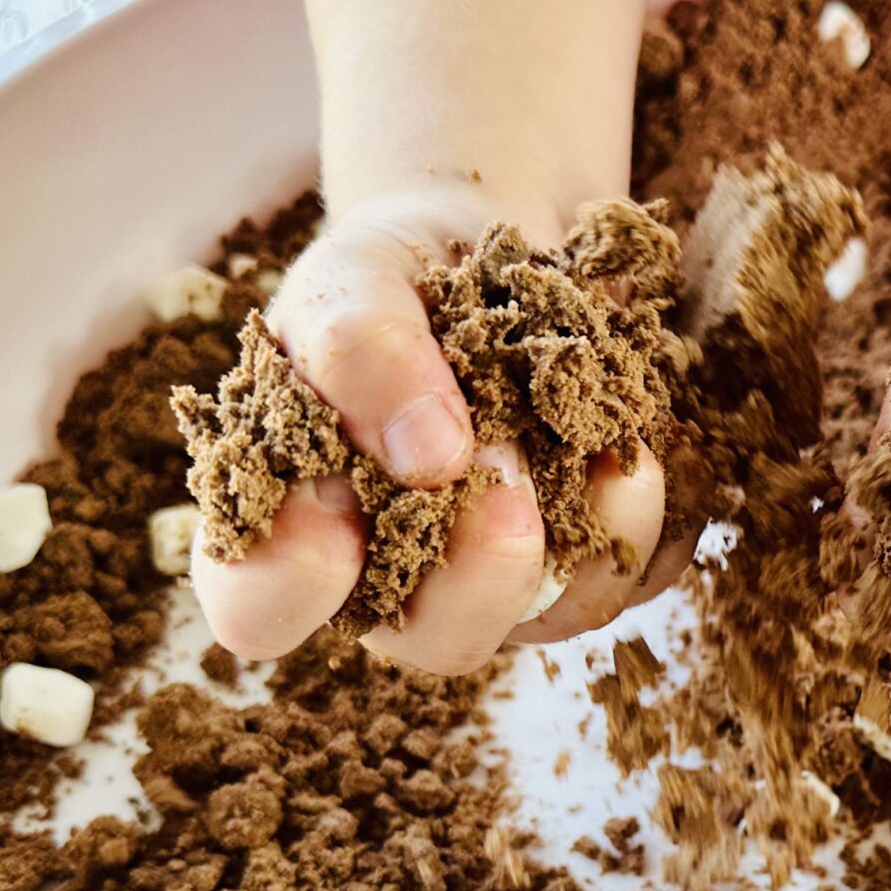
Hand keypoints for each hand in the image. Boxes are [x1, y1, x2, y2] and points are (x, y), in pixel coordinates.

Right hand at [192, 189, 681, 674]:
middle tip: (500, 480)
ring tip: (584, 447)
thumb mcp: (355, 278)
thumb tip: (427, 455)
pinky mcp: (582, 571)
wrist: (505, 249)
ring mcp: (497, 585)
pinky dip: (630, 519)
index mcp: (297, 522)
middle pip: (429, 641)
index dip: (290, 582)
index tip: (329, 507)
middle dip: (475, 572)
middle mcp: (395, 578)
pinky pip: (620, 578)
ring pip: (537, 620)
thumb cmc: (399, 279)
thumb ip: (358, 349)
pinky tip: (628, 454)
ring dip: (567, 544)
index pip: (261, 608)